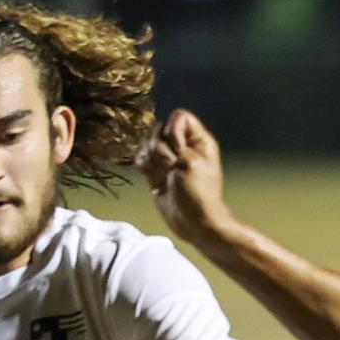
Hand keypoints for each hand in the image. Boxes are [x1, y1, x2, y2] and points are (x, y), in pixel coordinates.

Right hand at [138, 110, 229, 243]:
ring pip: (147, 143)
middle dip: (160, 147)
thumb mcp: (191, 162)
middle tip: (172, 167)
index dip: (173, 130)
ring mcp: (167, 158)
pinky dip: (144, 166)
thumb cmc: (198, 194)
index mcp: (197, 139)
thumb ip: (174, 141)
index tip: (178, 150)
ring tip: (165, 176)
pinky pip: (141, 158)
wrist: (193, 223)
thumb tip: (160, 131)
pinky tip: (154, 177)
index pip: (178, 116)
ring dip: (153, 160)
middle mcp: (182, 145)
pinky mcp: (155, 171)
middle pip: (158, 129)